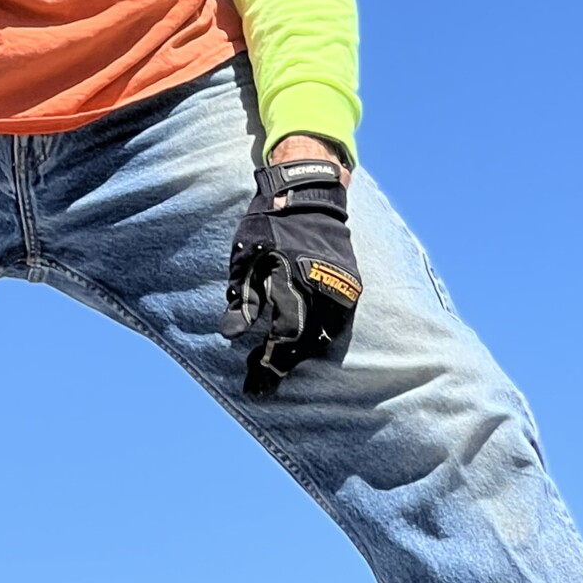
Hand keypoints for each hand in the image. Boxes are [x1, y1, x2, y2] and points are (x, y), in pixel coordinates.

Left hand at [222, 160, 361, 396]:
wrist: (307, 195)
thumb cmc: (267, 225)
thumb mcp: (245, 256)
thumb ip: (242, 297)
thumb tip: (231, 334)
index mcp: (288, 280)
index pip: (281, 335)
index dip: (268, 363)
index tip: (254, 387)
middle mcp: (318, 287)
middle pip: (303, 342)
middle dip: (282, 365)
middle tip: (263, 383)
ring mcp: (338, 286)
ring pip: (324, 336)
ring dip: (303, 353)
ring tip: (281, 364)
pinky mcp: (350, 283)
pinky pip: (338, 320)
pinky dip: (322, 335)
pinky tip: (306, 344)